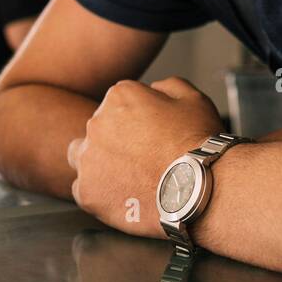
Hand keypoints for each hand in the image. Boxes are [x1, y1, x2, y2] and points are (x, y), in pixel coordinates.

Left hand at [67, 77, 223, 237]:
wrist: (196, 190)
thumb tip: (154, 89)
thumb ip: (168, 86)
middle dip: (118, 140)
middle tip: (144, 158)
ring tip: (128, 177)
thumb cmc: (197, 146)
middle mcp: (97, 123)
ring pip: (84, 156)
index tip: (152, 134)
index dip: (138, 119)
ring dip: (100, 163)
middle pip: (101, 128)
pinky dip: (99, 193)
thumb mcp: (193, 99)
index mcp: (119, 97)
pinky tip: (123, 195)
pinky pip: (84, 189)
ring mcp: (88, 159)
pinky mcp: (87, 191)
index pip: (120, 103)